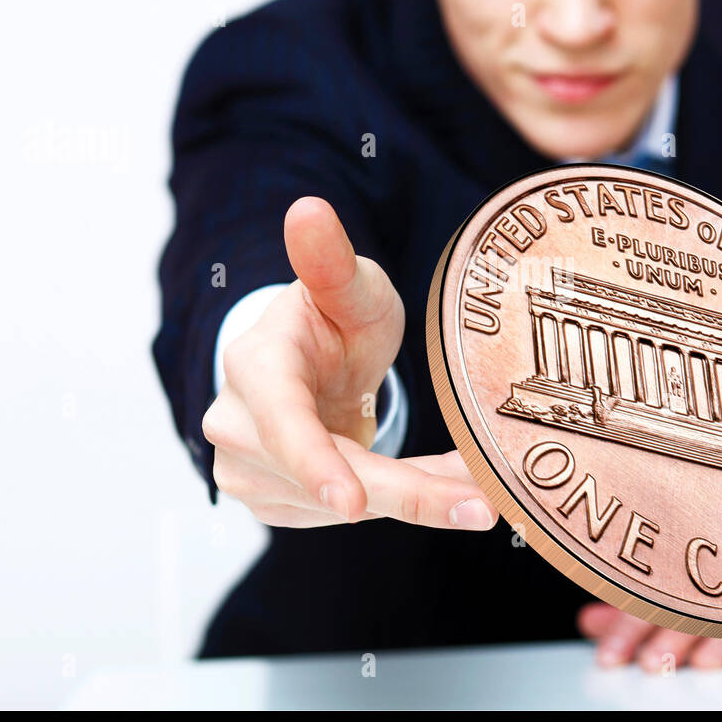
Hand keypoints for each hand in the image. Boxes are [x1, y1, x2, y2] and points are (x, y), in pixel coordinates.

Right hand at [201, 196, 498, 530]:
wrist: (312, 366)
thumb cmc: (333, 321)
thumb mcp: (348, 288)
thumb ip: (332, 261)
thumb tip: (308, 208)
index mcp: (255, 368)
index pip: (281, 422)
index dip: (315, 465)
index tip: (352, 503)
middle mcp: (238, 428)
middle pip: (334, 476)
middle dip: (413, 494)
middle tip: (483, 505)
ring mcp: (251, 474)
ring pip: (351, 505)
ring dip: (421, 495)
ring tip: (476, 481)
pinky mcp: (276, 505)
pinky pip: (353, 513)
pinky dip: (404, 501)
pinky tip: (441, 483)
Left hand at [577, 585, 721, 670]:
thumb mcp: (684, 598)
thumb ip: (640, 610)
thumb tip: (589, 623)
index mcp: (716, 546)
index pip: (664, 585)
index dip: (631, 620)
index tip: (608, 653)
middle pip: (711, 595)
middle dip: (675, 632)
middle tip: (653, 664)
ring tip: (704, 662)